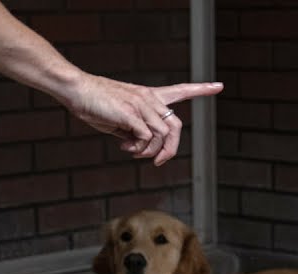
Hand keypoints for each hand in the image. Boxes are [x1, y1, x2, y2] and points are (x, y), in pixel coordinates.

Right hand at [64, 75, 222, 165]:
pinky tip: (123, 145)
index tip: (219, 86)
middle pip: (176, 127)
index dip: (201, 89)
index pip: (180, 90)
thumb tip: (143, 146)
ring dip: (149, 151)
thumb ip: (136, 129)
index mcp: (149, 96)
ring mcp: (141, 105)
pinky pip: (146, 137)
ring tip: (130, 149)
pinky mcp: (131, 113)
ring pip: (162, 135)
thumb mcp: (121, 119)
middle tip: (156, 162)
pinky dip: (137, 148)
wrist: (77, 90)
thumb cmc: (95, 104)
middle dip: (171, 150)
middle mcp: (149, 99)